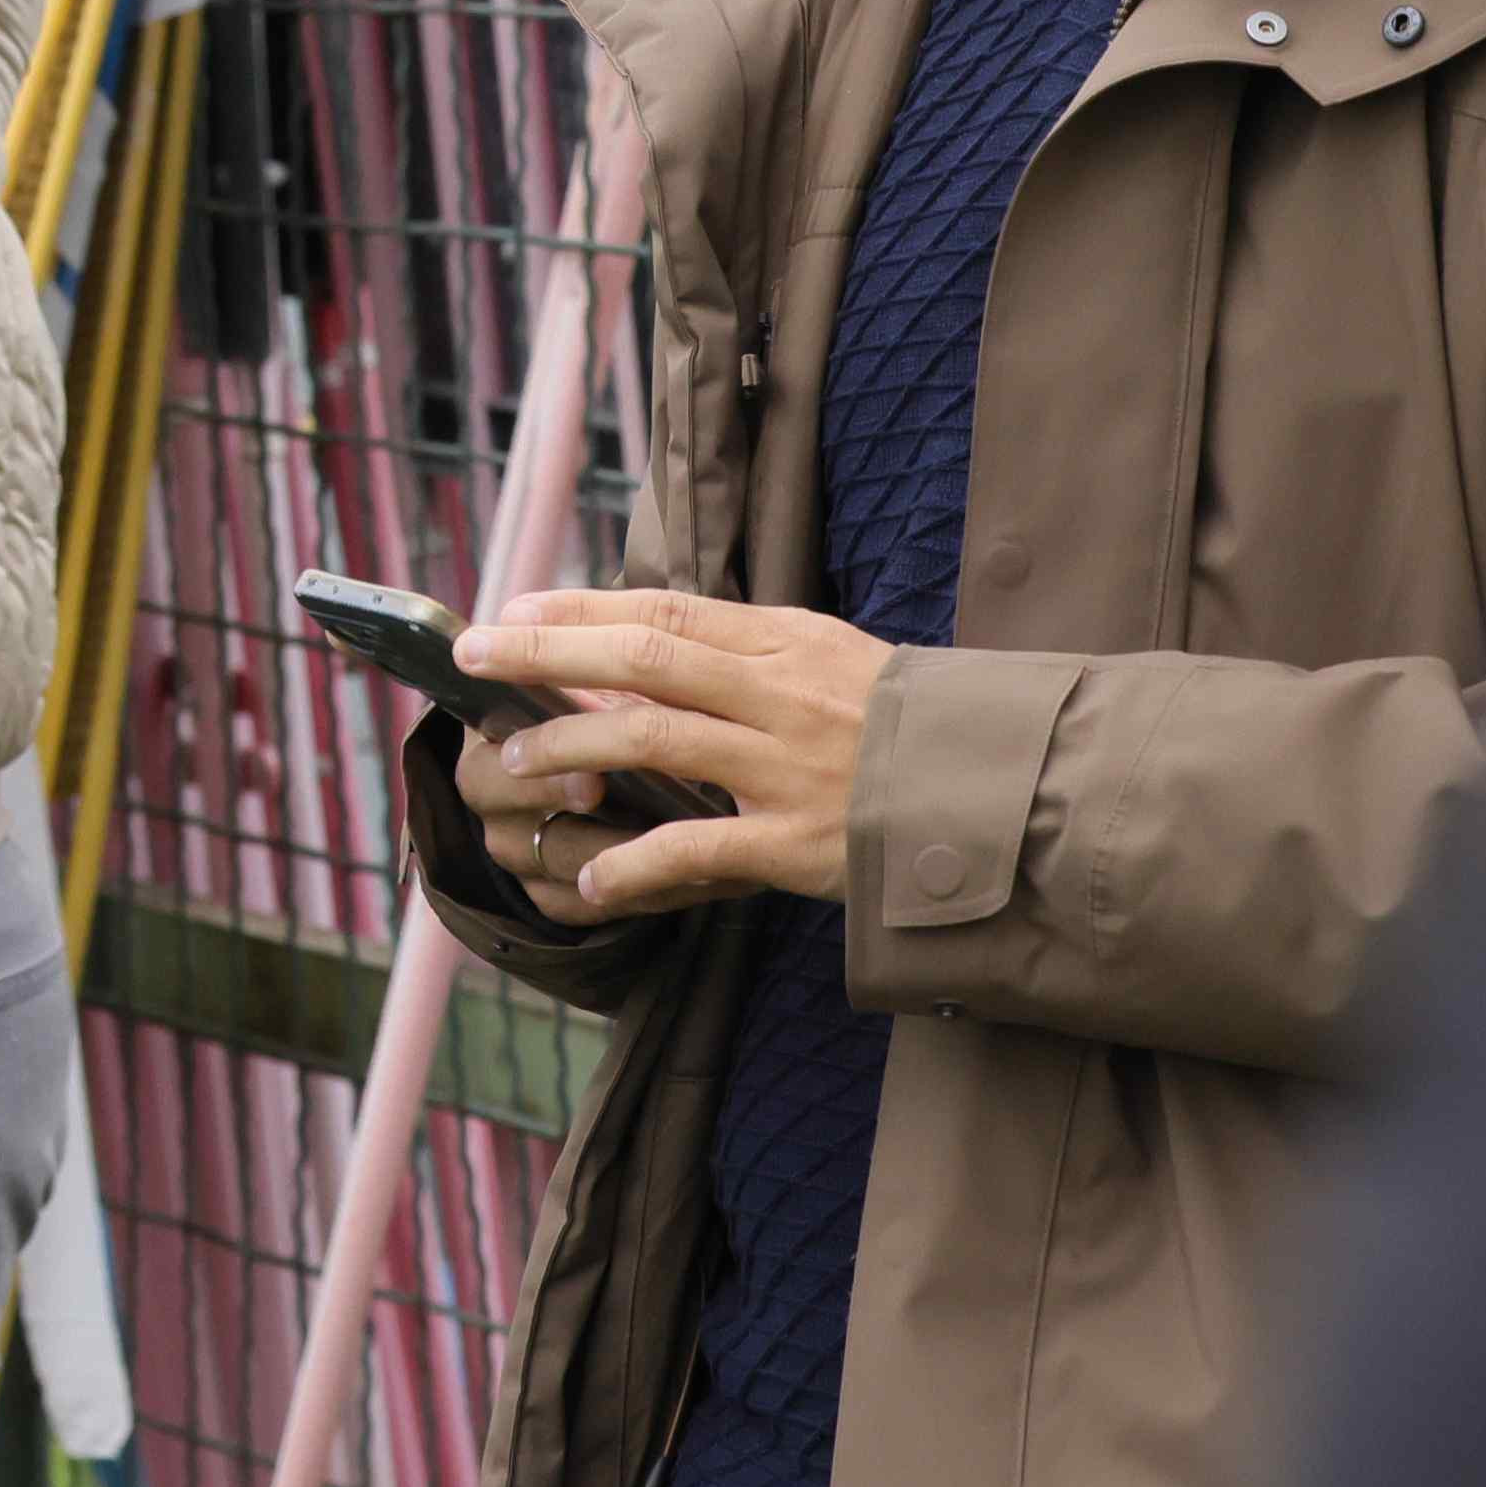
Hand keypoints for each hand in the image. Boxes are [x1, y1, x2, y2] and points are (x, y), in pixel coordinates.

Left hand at [453, 593, 889, 925]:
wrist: (1010, 798)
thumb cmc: (913, 729)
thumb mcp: (839, 663)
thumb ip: (753, 651)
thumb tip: (651, 635)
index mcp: (790, 643)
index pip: (665, 611)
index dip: (582, 608)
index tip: (514, 608)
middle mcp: (782, 695)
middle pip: (642, 657)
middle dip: (546, 653)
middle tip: (475, 657)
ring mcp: (788, 768)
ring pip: (653, 736)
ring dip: (569, 745)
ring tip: (510, 761)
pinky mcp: (799, 843)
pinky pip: (696, 849)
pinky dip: (634, 863)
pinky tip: (589, 878)